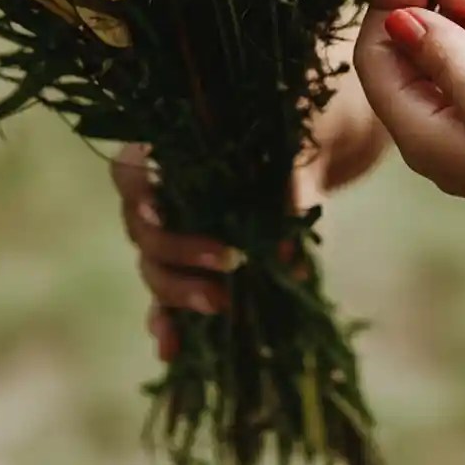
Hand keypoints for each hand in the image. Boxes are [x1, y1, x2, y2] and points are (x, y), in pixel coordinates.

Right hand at [112, 80, 380, 360]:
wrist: (334, 129)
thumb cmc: (315, 116)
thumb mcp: (309, 137)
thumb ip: (293, 192)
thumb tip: (286, 264)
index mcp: (178, 142)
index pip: (130, 170)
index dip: (137, 195)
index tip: (162, 214)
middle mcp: (169, 187)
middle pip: (141, 228)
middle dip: (176, 254)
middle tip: (227, 266)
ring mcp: (182, 227)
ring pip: (155, 266)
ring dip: (177, 293)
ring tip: (219, 306)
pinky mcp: (204, 260)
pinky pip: (174, 294)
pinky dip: (172, 320)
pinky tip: (174, 349)